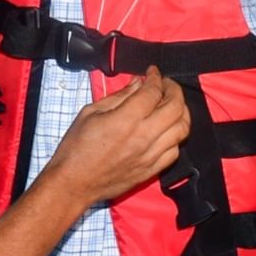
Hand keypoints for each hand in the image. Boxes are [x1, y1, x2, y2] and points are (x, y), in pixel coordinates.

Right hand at [45, 67, 190, 205]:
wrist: (73, 183)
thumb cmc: (76, 148)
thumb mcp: (91, 113)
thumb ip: (119, 96)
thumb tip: (138, 83)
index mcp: (126, 120)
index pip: (153, 92)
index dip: (156, 77)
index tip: (152, 72)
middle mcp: (143, 137)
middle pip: (175, 108)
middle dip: (174, 90)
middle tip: (166, 85)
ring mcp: (150, 156)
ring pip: (182, 129)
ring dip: (181, 112)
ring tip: (171, 105)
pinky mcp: (151, 170)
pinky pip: (175, 151)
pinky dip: (175, 136)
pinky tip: (166, 130)